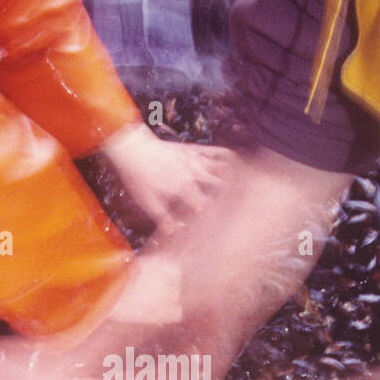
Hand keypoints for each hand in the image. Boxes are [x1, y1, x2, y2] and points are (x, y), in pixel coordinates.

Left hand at [100, 122, 233, 233]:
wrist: (132, 147)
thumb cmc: (138, 176)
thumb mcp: (147, 200)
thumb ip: (162, 216)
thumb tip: (174, 232)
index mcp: (184, 188)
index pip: (204, 205)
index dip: (213, 216)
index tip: (221, 224)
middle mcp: (193, 173)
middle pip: (219, 187)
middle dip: (229, 197)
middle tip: (241, 206)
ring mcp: (195, 160)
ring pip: (221, 168)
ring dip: (233, 177)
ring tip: (246, 185)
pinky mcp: (193, 149)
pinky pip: (214, 151)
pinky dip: (226, 156)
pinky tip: (236, 160)